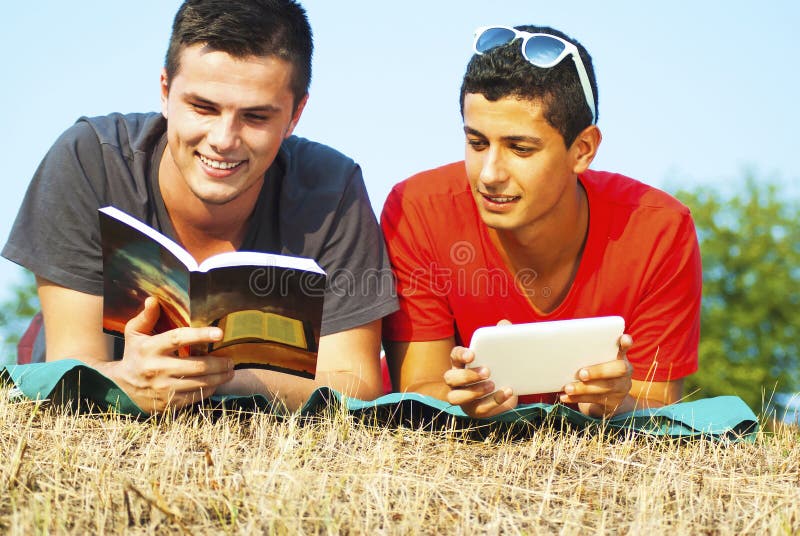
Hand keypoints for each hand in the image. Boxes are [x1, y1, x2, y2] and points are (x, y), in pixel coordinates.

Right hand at [105, 297, 234, 412]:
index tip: (220, 333)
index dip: (200, 335)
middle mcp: (157, 369)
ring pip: (200, 383)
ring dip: (220, 377)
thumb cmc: (135, 355)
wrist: (121, 388)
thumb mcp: (134, 334)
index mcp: (150, 348)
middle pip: (196, 365)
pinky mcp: (168, 404)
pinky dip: (209, 390)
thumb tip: (153, 300)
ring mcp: (163, 388)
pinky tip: (216, 383)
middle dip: (219, 363)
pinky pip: (195, 397)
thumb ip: (146, 317)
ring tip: (230, 371)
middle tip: (231, 359)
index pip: (178, 338)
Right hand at [444, 320, 517, 417]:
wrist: (506, 388)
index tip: (473, 353)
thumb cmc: (498, 365)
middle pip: (450, 378)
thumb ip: (500, 336)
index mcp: (461, 363)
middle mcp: (456, 381)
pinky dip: (493, 402)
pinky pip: (479, 409)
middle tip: (487, 371)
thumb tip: (504, 324)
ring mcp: (462, 397)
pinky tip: (506, 393)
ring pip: (456, 397)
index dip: (461, 354)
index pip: (454, 355)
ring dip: (474, 392)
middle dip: (467, 376)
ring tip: (493, 385)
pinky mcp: (473, 410)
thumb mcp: (499, 351)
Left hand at [559, 334, 634, 417]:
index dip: (626, 343)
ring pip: (605, 388)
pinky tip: (565, 397)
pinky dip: (577, 398)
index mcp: (620, 357)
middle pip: (618, 370)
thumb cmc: (597, 370)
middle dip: (599, 371)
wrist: (608, 397)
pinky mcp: (613, 402)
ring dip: (584, 388)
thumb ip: (590, 353)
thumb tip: (563, 346)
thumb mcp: (598, 361)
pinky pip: (594, 400)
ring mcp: (621, 388)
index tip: (623, 339)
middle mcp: (625, 372)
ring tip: (568, 388)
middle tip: (581, 373)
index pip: (625, 348)